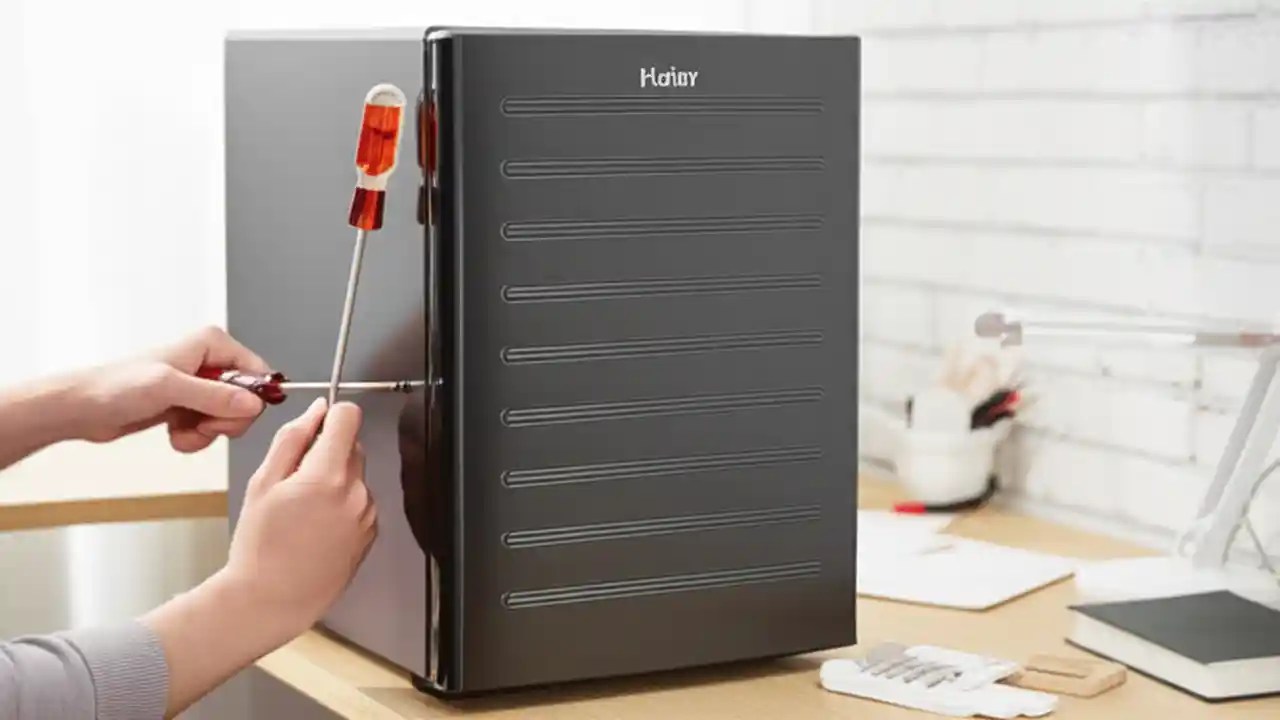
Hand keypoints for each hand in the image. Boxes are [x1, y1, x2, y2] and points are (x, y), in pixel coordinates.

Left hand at [74, 326, 270, 451]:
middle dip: (224, 421)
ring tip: (180, 428)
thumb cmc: (115, 387)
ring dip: (207, 433)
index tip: (223, 414)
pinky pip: (211, 429)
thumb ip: (214, 395)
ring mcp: (201, 385)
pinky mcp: (190, 406)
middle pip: (248, 400)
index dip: (249, 400)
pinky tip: (173, 432)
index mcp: (213, 344)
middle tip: (199, 423)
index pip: (258, 374)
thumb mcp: (170, 389)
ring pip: (231, 418)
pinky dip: (195, 438)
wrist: (82, 407)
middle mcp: (211, 362)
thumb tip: (254, 403)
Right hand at [142, 399, 375, 716]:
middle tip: (296, 479)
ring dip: (336, 480)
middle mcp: (356, 493)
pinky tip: (317, 526)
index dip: (332, 415)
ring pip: (356, 475)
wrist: (272, 600)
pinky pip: (360, 501)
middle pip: (353, 446)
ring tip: (303, 511)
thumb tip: (317, 410)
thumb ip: (292, 439)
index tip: (318, 425)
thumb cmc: (260, 546)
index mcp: (327, 476)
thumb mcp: (262, 482)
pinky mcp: (371, 533)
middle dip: (328, 451)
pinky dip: (343, 504)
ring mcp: (367, 514)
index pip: (349, 417)